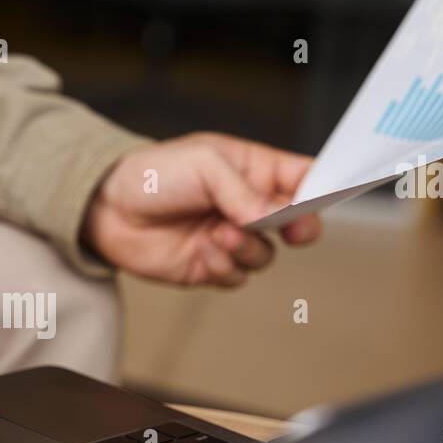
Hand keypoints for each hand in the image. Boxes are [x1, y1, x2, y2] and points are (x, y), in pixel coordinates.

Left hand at [81, 132, 321, 285]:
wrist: (106, 207)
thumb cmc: (154, 173)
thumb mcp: (205, 165)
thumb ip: (244, 192)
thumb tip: (275, 217)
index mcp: (255, 170)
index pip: (306, 178)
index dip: (325, 187)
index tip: (335, 194)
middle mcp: (248, 206)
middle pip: (299, 224)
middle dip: (298, 228)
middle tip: (288, 228)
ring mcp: (231, 238)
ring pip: (266, 256)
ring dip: (246, 248)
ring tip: (217, 234)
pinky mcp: (210, 266)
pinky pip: (236, 277)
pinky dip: (223, 267)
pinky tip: (201, 251)